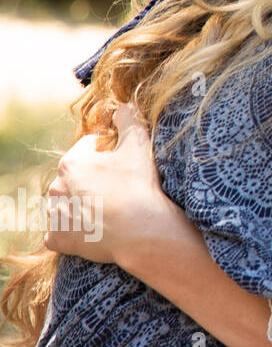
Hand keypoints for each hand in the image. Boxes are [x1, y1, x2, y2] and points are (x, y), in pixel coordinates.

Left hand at [45, 104, 183, 266]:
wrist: (141, 231)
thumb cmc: (138, 186)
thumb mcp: (138, 145)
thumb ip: (129, 120)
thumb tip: (124, 107)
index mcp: (71, 164)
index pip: (87, 148)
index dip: (107, 151)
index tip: (122, 162)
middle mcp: (56, 188)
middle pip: (75, 176)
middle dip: (92, 178)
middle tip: (117, 186)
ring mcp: (56, 215)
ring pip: (66, 202)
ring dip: (80, 202)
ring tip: (106, 208)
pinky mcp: (58, 239)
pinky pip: (61, 230)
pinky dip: (74, 228)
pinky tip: (93, 226)